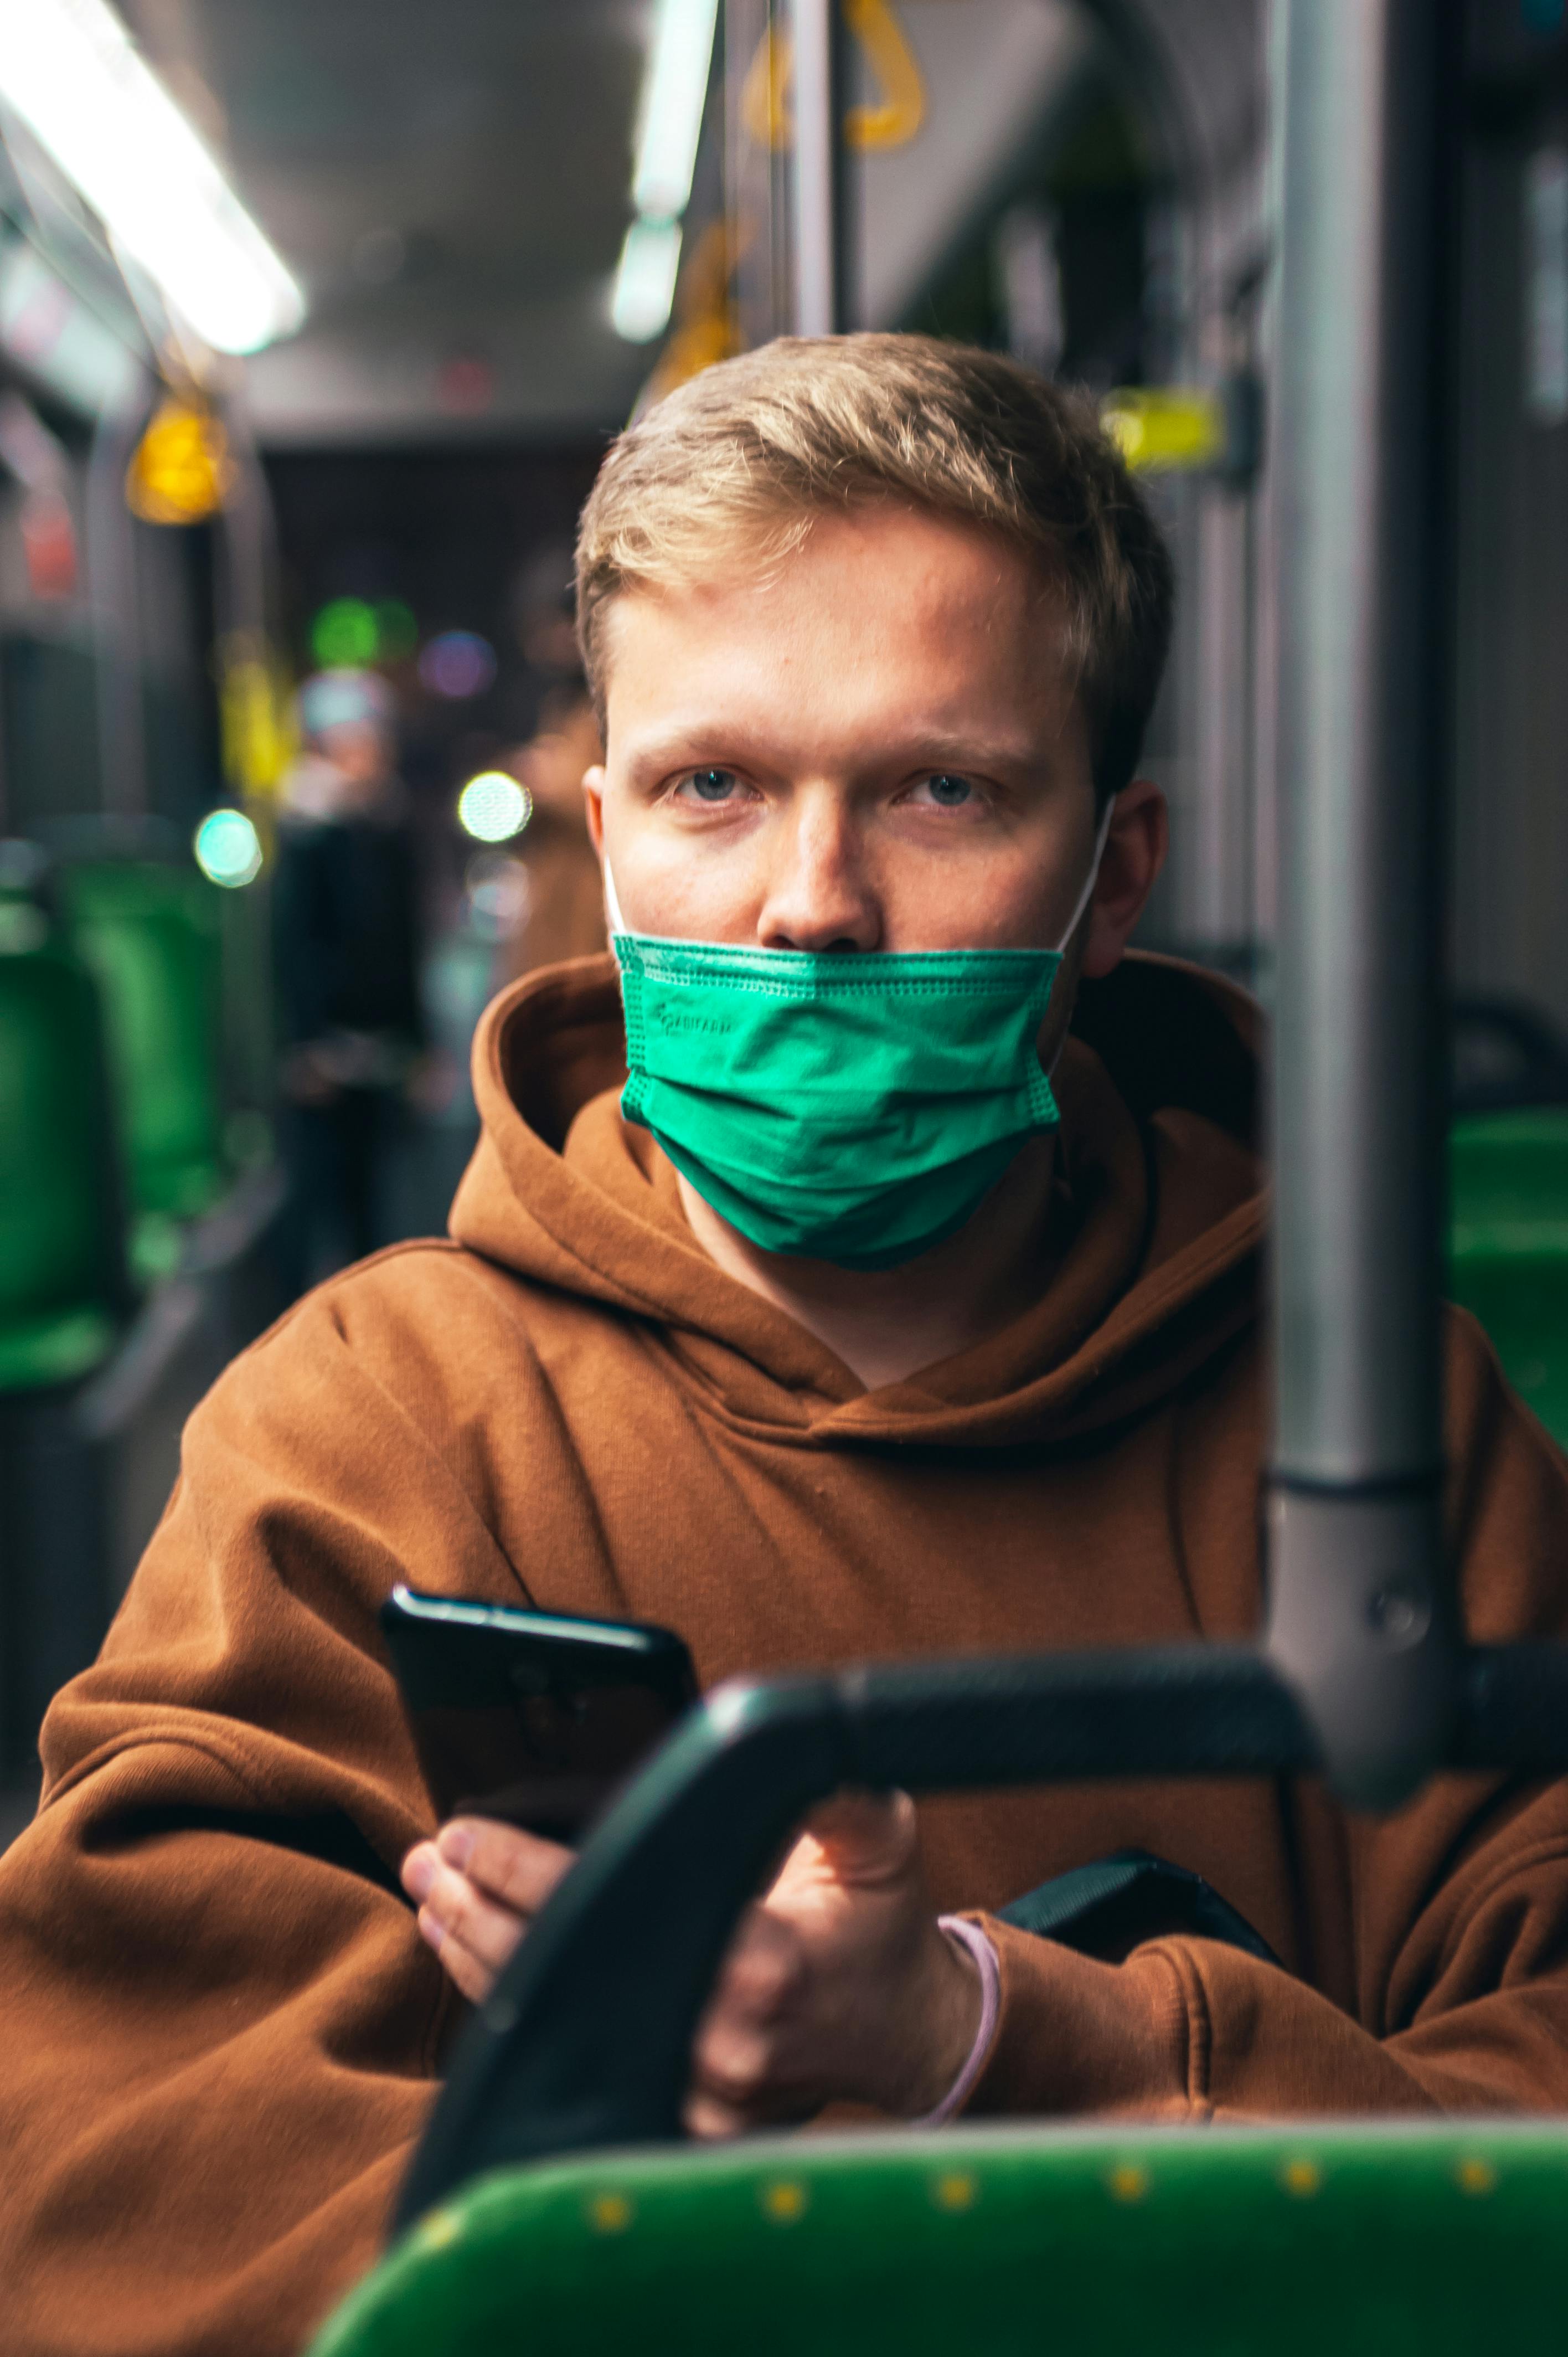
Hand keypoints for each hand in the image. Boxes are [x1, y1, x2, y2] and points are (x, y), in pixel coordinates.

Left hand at [400, 1791, 982, 2130]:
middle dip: (477, 1914)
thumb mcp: (881, 1843)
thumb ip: (843, 1792)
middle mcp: (720, 2045)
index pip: (611, 1912)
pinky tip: (474, 1961)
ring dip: (480, 1959)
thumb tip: (794, 1739)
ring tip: (433, 1899)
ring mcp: (697, 2098)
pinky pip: (581, 2061)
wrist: (909, 2034)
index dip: (525, 1873)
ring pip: (559, 2028)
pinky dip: (520, 2011)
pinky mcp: (683, 2124)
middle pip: (563, 1979)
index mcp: (762, 1965)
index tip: (468, 1834)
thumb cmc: (883, 1927)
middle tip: (428, 1861)